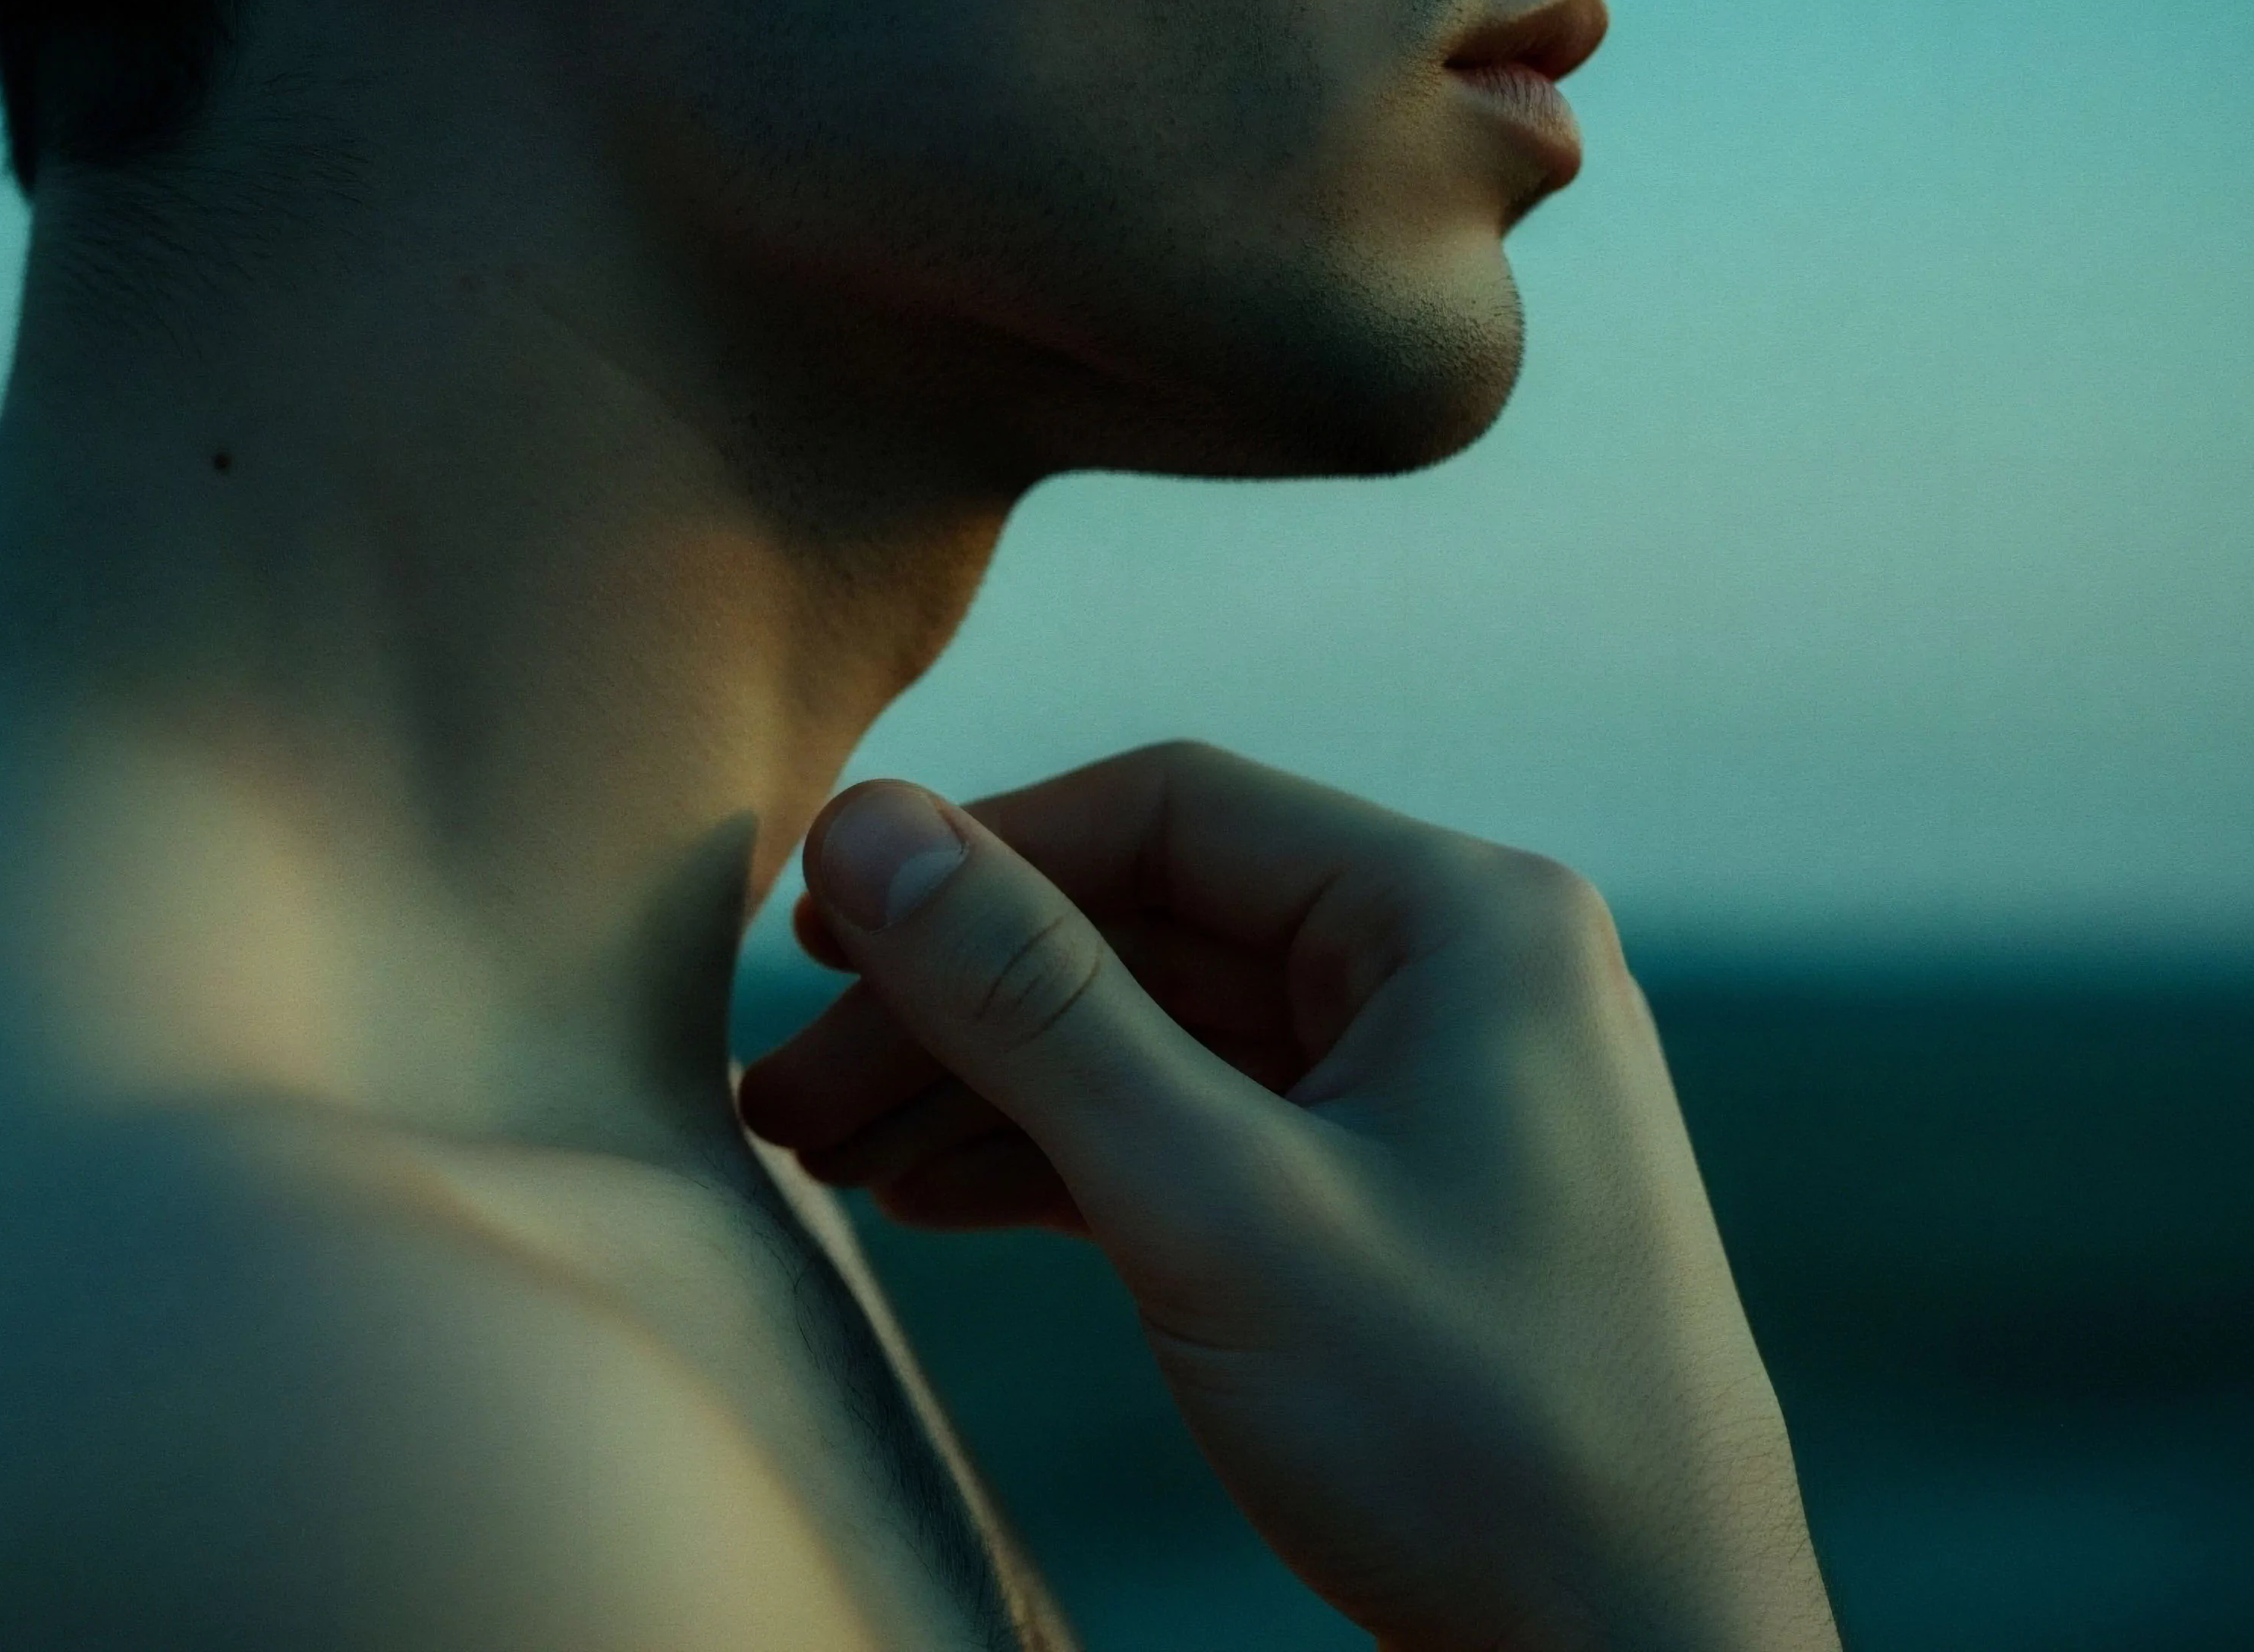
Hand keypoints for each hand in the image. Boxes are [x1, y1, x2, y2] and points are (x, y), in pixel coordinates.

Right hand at [737, 743, 1840, 1651]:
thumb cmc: (1469, 1439)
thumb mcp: (1215, 1203)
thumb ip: (1032, 1003)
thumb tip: (864, 826)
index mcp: (1462, 922)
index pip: (1170, 814)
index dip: (974, 856)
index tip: (810, 927)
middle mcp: (1457, 979)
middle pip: (1149, 930)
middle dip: (957, 1004)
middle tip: (783, 1087)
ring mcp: (1431, 1098)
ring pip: (1160, 1041)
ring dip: (988, 1089)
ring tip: (822, 1156)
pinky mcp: (1393, 1209)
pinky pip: (1200, 1134)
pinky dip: (1066, 1161)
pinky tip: (933, 1200)